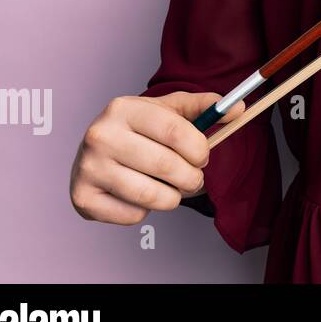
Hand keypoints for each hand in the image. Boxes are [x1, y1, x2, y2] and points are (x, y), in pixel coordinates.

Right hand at [69, 91, 244, 225]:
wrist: (96, 151)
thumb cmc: (139, 130)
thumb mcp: (169, 110)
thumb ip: (205, 107)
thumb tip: (238, 108)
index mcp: (124, 109)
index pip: (175, 131)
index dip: (199, 149)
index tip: (203, 156)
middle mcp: (100, 136)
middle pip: (166, 165)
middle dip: (191, 177)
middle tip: (193, 177)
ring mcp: (87, 168)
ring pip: (150, 195)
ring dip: (173, 197)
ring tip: (172, 188)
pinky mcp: (82, 198)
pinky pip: (133, 215)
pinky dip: (146, 211)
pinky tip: (140, 195)